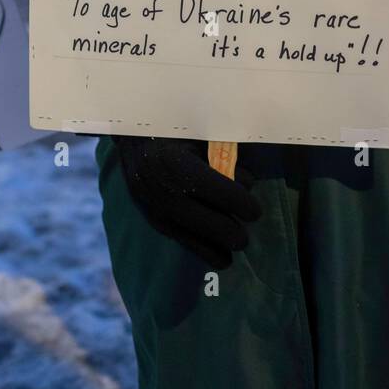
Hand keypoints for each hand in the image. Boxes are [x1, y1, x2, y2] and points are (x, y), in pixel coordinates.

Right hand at [112, 136, 261, 269]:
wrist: (133, 139)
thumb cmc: (173, 130)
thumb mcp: (199, 135)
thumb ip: (223, 157)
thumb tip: (247, 184)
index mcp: (178, 164)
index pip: (222, 194)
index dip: (244, 206)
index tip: (255, 210)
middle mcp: (166, 192)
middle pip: (214, 224)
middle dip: (237, 231)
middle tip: (248, 224)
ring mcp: (157, 210)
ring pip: (200, 239)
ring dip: (223, 244)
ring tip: (238, 241)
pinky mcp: (154, 221)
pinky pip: (184, 242)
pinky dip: (206, 251)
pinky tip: (223, 258)